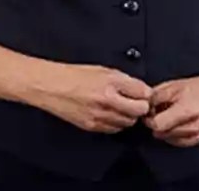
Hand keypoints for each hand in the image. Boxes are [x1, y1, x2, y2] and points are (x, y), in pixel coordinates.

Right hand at [39, 64, 153, 133]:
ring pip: (128, 123)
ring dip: (129, 116)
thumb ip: (124, 80)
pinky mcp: (92, 126)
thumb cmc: (74, 75)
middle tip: (137, 103)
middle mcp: (107, 100)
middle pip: (139, 111)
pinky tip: (110, 114)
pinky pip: (114, 129)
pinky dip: (116, 123)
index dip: (146, 94)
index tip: (145, 94)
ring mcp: (99, 115)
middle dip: (141, 107)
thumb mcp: (103, 70)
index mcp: (111, 82)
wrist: (51, 86)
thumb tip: (141, 89)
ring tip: (121, 108)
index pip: (143, 93)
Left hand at [143, 66, 198, 146]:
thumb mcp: (175, 85)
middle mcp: (191, 126)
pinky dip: (171, 132)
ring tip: (171, 113)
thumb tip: (142, 106)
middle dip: (155, 122)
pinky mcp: (196, 140)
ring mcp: (195, 135)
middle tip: (160, 109)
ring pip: (165, 138)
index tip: (150, 109)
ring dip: (163, 127)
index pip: (156, 124)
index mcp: (186, 110)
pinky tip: (177, 121)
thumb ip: (156, 96)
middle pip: (159, 133)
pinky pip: (174, 141)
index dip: (149, 117)